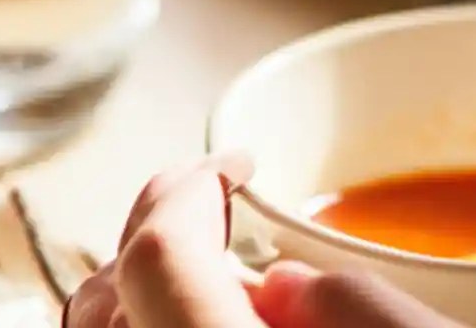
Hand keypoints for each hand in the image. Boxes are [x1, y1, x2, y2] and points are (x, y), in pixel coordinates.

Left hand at [65, 154, 465, 327]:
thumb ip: (362, 307)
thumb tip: (287, 282)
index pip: (160, 257)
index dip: (191, 188)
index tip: (239, 163)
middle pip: (113, 291)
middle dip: (162, 217)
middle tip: (215, 188)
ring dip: (140, 272)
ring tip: (197, 244)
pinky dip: (137, 320)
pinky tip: (193, 308)